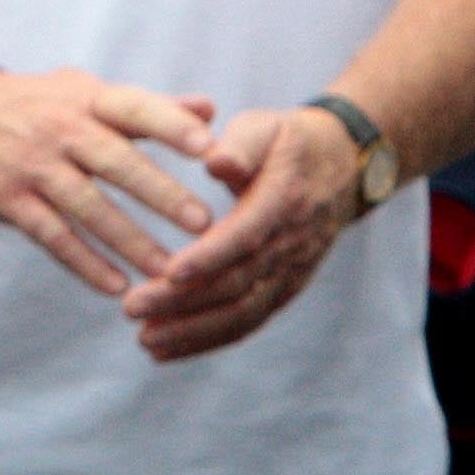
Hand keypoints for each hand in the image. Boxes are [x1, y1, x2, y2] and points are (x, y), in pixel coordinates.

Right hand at [0, 65, 225, 297]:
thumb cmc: (36, 105)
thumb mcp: (84, 92)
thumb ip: (147, 106)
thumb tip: (209, 110)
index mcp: (87, 100)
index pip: (134, 107)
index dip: (170, 125)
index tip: (209, 148)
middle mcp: (60, 128)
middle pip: (116, 163)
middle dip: (161, 194)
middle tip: (205, 225)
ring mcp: (32, 165)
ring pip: (87, 207)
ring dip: (129, 240)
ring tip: (168, 270)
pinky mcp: (7, 198)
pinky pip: (52, 235)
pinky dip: (84, 262)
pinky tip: (116, 286)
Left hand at [121, 104, 362, 361]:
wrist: (342, 168)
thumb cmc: (287, 141)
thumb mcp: (266, 126)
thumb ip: (241, 144)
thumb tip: (215, 161)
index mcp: (284, 201)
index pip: (246, 236)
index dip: (210, 257)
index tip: (169, 272)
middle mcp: (291, 245)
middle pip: (237, 282)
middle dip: (184, 302)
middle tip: (132, 308)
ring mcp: (290, 273)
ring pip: (242, 312)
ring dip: (193, 331)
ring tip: (145, 339)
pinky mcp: (284, 290)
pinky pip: (247, 321)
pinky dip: (207, 339)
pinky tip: (165, 348)